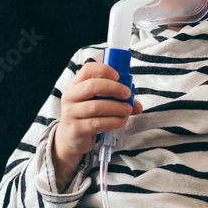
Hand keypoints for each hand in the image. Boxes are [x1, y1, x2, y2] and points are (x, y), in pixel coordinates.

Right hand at [53, 62, 142, 187]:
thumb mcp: (97, 102)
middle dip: (114, 88)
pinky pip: (97, 123)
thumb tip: (137, 105)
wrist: (70, 137)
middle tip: (127, 94)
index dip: (104, 70)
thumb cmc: (87, 115)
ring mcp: (71, 113)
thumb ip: (116, 99)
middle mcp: (70, 96)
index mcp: (76, 84)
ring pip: (96, 107)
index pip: (88, 69)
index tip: (118, 76)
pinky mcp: (76, 129)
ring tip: (128, 110)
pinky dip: (113, 122)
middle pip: (92, 86)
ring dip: (116, 107)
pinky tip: (121, 121)